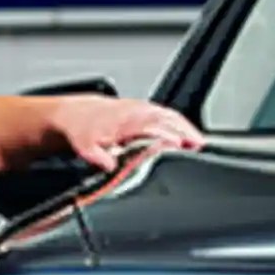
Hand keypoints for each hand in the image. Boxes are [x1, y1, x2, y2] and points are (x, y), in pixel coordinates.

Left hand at [51, 95, 204, 170]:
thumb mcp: (85, 147)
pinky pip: (166, 113)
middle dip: (185, 132)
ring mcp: (141, 108)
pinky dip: (180, 123)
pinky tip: (186, 133)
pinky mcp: (143, 108)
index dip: (168, 137)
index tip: (181, 146)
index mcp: (125, 120)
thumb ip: (100, 158)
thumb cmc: (82, 129)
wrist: (75, 113)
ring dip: (186, 128)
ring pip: (169, 115)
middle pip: (167, 120)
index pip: (152, 127)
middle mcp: (136, 111)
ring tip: (199, 143)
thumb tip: (113, 167)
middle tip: (199, 147)